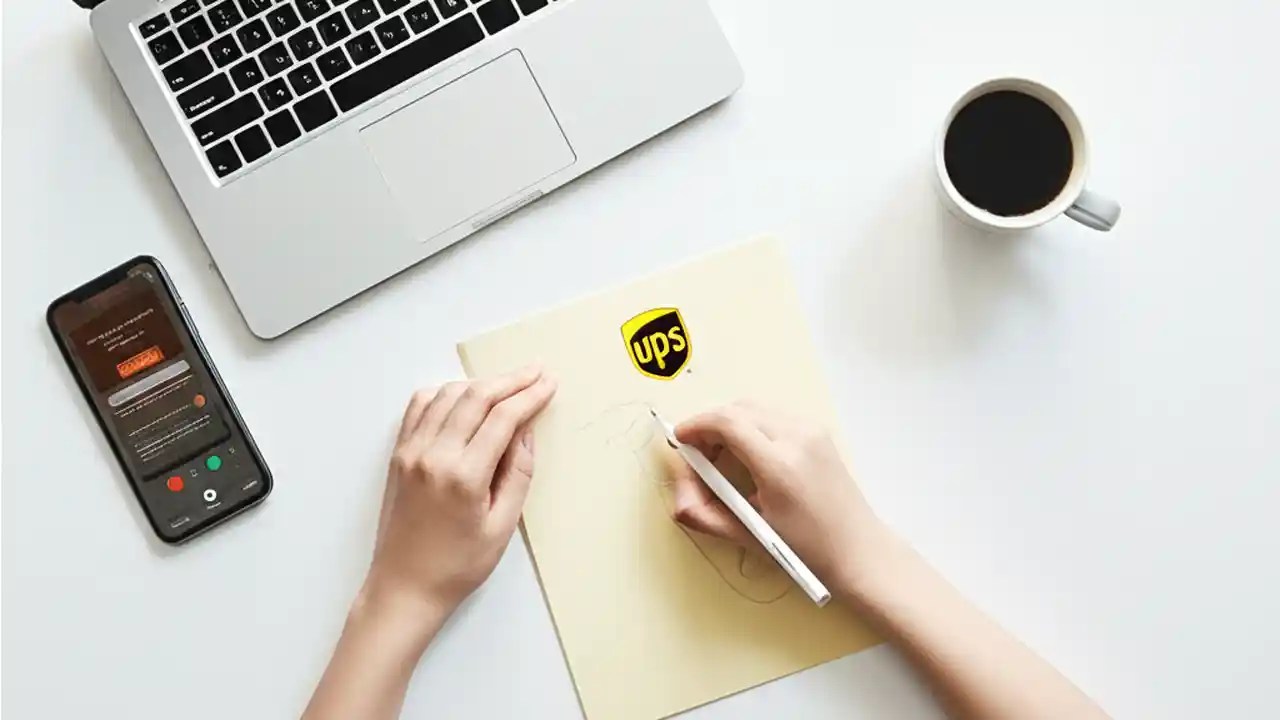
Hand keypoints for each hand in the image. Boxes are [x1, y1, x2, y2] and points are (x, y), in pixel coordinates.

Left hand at [363, 366, 557, 620]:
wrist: (404, 587)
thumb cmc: (459, 566)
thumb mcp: (502, 526)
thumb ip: (517, 474)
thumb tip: (525, 432)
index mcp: (464, 476)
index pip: (502, 418)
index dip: (529, 396)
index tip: (549, 382)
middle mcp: (433, 455)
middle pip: (476, 397)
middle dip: (510, 380)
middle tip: (535, 372)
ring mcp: (411, 452)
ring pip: (448, 395)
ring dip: (479, 384)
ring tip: (506, 384)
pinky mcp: (398, 455)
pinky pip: (419, 407)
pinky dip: (444, 393)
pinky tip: (463, 396)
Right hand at [667, 401, 889, 601]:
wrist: (858, 550)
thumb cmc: (806, 550)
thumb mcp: (748, 535)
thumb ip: (704, 514)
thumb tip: (677, 495)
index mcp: (780, 466)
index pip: (727, 423)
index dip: (696, 426)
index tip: (680, 439)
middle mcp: (798, 438)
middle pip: (738, 409)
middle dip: (711, 425)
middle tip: (699, 454)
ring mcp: (812, 431)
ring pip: (756, 408)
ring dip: (731, 424)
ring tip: (722, 456)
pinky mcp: (820, 432)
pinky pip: (774, 414)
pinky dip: (753, 425)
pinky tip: (749, 454)